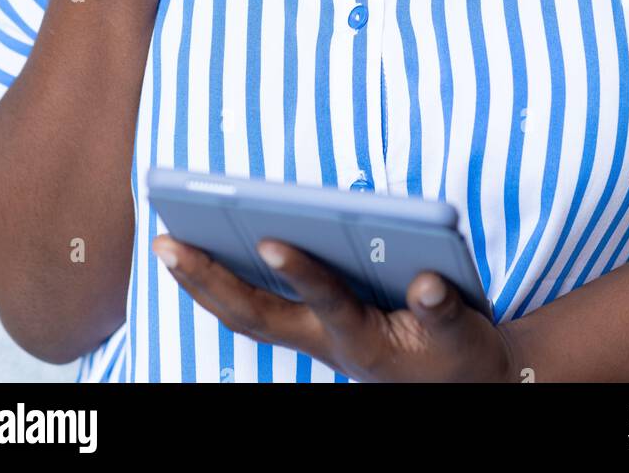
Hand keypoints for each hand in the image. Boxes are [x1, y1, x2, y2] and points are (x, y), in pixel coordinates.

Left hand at [151, 235, 515, 382]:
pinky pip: (253, 310)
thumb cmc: (456, 354)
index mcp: (364, 342)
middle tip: (166, 243)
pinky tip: (203, 256)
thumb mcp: (462, 333)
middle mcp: (325, 343)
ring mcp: (311, 338)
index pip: (328, 303)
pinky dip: (222, 285)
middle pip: (255, 315)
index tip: (271, 240)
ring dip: (203, 284)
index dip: (301, 273)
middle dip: (209, 280)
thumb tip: (427, 283)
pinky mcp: (309, 330)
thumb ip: (444, 309)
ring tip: (168, 244)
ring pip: (244, 315)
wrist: (455, 389)